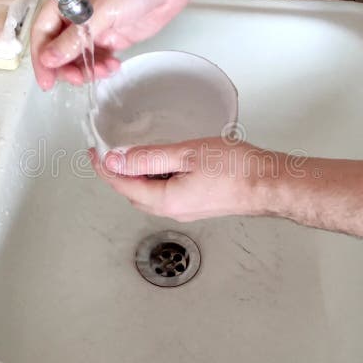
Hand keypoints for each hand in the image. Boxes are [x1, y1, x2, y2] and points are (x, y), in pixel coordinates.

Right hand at [30, 0, 191, 89]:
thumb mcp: (101, 10)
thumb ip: (74, 37)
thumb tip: (49, 58)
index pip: (43, 32)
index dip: (41, 57)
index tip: (47, 80)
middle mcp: (77, 14)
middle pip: (59, 48)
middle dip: (66, 67)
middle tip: (78, 79)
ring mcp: (95, 26)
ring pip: (79, 57)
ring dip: (85, 70)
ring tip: (101, 71)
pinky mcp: (113, 36)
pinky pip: (99, 58)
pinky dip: (102, 67)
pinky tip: (112, 67)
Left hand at [89, 138, 288, 221]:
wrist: (269, 183)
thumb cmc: (237, 170)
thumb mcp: (187, 154)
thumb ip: (149, 157)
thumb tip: (117, 160)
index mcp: (165, 200)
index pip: (123, 185)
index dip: (104, 168)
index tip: (93, 151)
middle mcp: (173, 210)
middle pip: (133, 194)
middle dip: (116, 175)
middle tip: (106, 153)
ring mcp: (186, 209)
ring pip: (149, 194)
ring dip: (136, 177)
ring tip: (130, 154)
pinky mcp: (198, 203)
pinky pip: (166, 193)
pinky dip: (154, 178)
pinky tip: (161, 162)